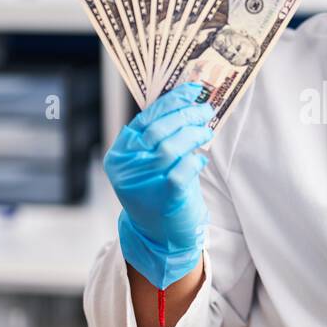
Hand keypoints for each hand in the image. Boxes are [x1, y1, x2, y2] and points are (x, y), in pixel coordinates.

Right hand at [103, 82, 213, 288]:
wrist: (158, 236)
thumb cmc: (158, 191)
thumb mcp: (150, 162)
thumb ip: (160, 136)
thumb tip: (187, 100)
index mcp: (120, 154)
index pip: (146, 118)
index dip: (171, 101)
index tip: (192, 90)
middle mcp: (126, 169)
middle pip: (158, 131)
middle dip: (186, 114)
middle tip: (205, 109)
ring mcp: (143, 185)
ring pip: (171, 148)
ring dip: (194, 134)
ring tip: (206, 130)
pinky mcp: (163, 200)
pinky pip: (182, 172)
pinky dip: (195, 161)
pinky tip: (201, 159)